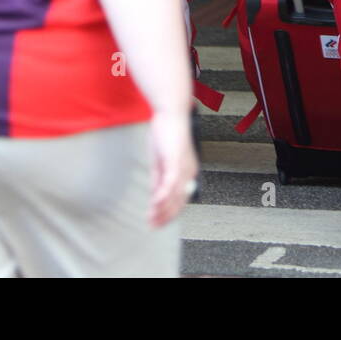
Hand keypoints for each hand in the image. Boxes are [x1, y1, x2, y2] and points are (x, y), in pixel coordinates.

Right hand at [148, 108, 198, 226]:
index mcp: (188, 172)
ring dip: (162, 209)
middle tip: (152, 226)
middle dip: (165, 216)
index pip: (181, 199)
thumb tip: (155, 197)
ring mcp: (184, 167)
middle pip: (179, 200)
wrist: (170, 114)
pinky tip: (154, 204)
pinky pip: (170, 182)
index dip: (169, 213)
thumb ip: (158, 179)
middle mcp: (189, 172)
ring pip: (174, 195)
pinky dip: (163, 195)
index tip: (157, 222)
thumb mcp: (160, 161)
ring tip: (151, 220)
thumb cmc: (165, 134)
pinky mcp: (176, 160)